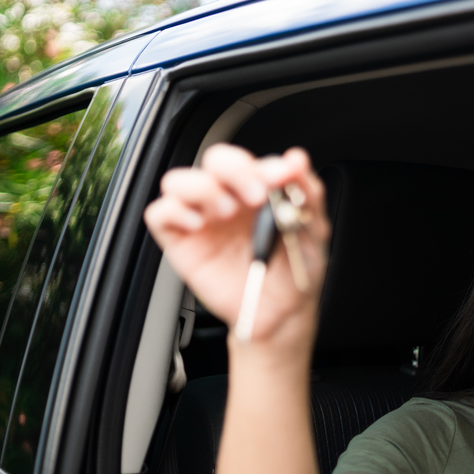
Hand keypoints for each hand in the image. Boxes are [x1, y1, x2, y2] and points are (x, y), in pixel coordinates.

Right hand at [143, 144, 330, 345]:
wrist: (281, 313)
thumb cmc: (296, 271)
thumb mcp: (313, 230)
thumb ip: (308, 193)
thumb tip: (297, 160)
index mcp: (259, 190)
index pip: (251, 162)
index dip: (263, 165)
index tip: (282, 177)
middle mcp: (228, 199)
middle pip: (214, 161)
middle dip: (234, 170)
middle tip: (256, 195)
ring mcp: (203, 219)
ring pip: (178, 181)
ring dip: (201, 187)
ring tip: (227, 210)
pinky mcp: (181, 241)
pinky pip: (160, 214)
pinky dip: (174, 212)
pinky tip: (199, 225)